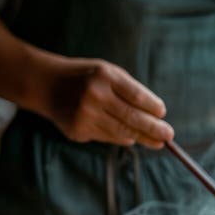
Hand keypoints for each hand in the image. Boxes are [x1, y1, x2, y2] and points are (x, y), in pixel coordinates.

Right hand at [42, 58, 173, 148]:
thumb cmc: (86, 77)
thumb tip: (157, 117)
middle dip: (154, 129)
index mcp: (104, 76)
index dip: (153, 107)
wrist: (45, 84)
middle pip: (132, 118)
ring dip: (141, 137)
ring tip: (156, 141)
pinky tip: (128, 136)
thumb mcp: (108, 73)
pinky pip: (107, 138)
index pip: (137, 95)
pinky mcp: (77, 131)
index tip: (162, 113)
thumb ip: (130, 91)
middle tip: (169, 136)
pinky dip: (120, 136)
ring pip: (122, 132)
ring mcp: (84, 115)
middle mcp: (94, 96)